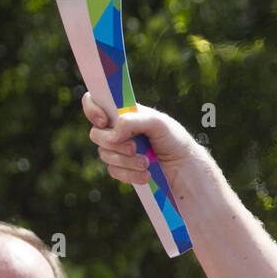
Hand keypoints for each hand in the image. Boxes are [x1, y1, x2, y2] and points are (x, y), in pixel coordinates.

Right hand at [82, 91, 201, 186]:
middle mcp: (117, 129)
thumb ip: (133, 121)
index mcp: (124, 112)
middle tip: (134, 147)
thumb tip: (113, 132)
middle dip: (114, 143)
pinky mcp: (122, 168)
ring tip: (146, 162)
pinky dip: (130, 174)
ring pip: (105, 155)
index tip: (104, 121)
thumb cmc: (174, 140)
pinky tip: (146, 174)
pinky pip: (114, 171)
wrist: (184, 168)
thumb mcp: (158, 123)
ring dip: (126, 160)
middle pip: (96, 134)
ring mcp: (118, 150)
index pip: (95, 102)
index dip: (92, 110)